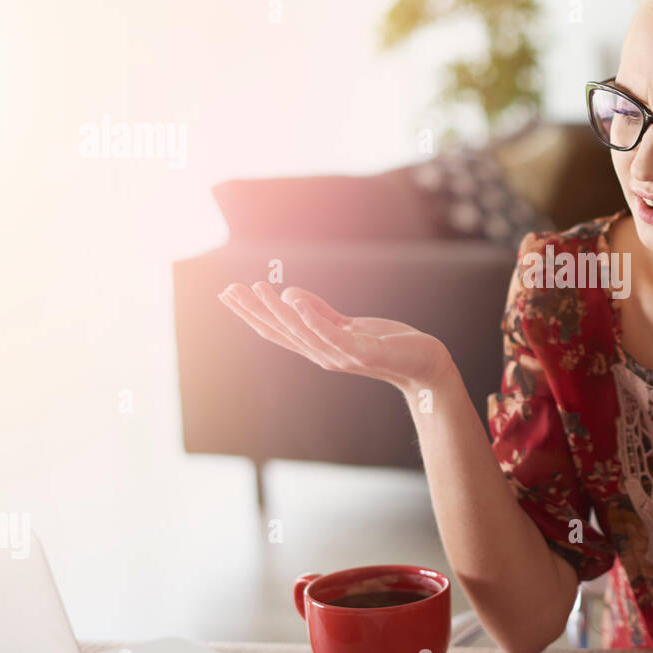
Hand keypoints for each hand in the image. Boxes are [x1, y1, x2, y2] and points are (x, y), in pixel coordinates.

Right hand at [217, 282, 454, 395]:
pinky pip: (332, 334)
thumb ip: (320, 312)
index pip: (277, 331)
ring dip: (278, 310)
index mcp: (318, 348)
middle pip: (282, 333)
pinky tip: (296, 300)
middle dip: (254, 312)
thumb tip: (289, 294)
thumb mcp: (349, 326)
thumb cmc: (388, 345)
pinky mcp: (362, 352)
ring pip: (302, 332)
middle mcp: (324, 355)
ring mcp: (342, 356)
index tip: (228, 293)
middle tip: (229, 290)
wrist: (424, 364)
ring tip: (259, 288)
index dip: (251, 314)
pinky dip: (313, 318)